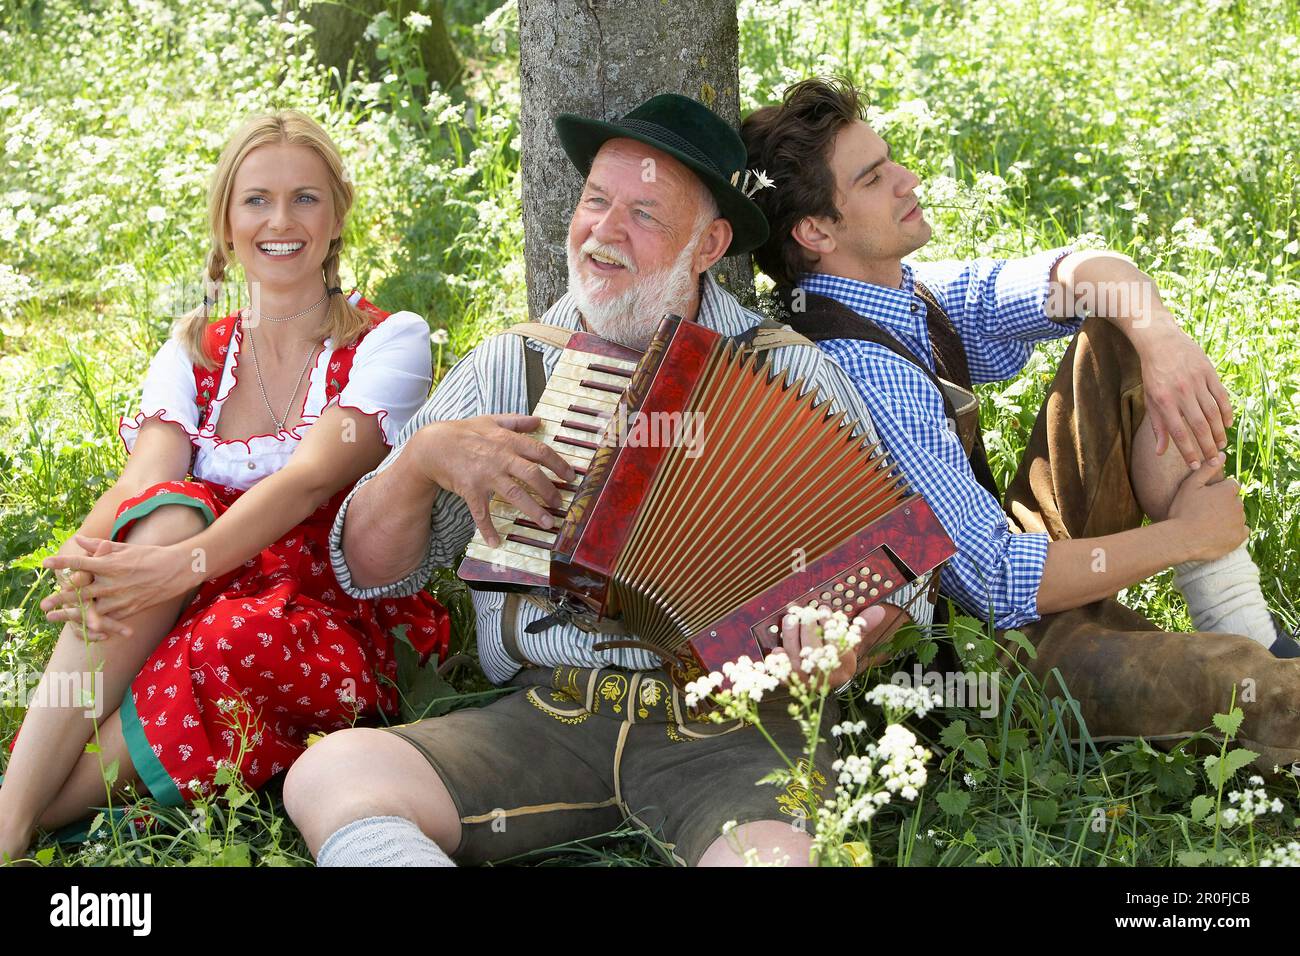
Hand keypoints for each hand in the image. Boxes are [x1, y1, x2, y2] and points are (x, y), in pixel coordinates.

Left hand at [41, 533, 194, 636]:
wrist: (177, 570)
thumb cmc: (150, 555)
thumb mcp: (125, 548)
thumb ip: (99, 546)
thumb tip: (78, 540)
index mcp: (111, 564)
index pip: (80, 563)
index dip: (61, 563)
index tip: (45, 563)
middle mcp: (113, 583)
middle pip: (80, 592)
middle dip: (59, 598)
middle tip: (43, 604)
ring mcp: (121, 598)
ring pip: (89, 610)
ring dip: (69, 614)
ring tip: (52, 617)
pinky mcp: (128, 610)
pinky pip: (106, 619)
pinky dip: (91, 622)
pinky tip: (77, 624)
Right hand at [417, 415, 576, 546]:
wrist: (433, 445)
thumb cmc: (463, 431)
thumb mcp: (491, 420)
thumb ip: (516, 421)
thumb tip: (538, 420)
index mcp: (508, 440)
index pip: (540, 452)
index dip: (558, 464)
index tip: (571, 476)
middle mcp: (500, 458)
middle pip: (532, 475)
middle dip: (550, 491)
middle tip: (561, 504)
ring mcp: (486, 475)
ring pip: (514, 494)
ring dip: (533, 510)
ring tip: (547, 523)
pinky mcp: (471, 489)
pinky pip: (481, 512)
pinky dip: (488, 529)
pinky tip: (496, 542)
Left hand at [772, 603, 889, 690]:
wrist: (829, 678)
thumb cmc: (840, 652)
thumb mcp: (853, 641)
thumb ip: (863, 625)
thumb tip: (879, 610)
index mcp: (844, 665)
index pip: (837, 644)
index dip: (829, 626)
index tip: (824, 609)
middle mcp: (827, 675)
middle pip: (815, 651)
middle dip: (809, 629)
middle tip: (805, 612)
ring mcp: (808, 680)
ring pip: (797, 659)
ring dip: (791, 637)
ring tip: (790, 618)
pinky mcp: (792, 682)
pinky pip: (783, 674)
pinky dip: (779, 663)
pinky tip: (776, 649)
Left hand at [1136, 322, 1232, 468]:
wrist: (1160, 341)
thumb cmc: (1153, 374)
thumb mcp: (1150, 399)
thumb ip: (1157, 426)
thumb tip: (1160, 452)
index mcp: (1164, 401)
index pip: (1178, 432)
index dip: (1188, 451)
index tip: (1196, 465)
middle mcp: (1181, 393)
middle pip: (1199, 425)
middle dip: (1207, 446)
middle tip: (1214, 461)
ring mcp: (1197, 382)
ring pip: (1212, 412)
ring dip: (1219, 431)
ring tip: (1221, 445)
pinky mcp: (1209, 372)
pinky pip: (1221, 396)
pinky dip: (1226, 411)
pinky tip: (1228, 424)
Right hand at [1166, 452, 1247, 560]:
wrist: (1182, 539)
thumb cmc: (1183, 511)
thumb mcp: (1190, 485)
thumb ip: (1207, 469)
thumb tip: (1222, 454)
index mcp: (1228, 491)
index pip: (1231, 485)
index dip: (1219, 490)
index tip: (1206, 498)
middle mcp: (1238, 505)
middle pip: (1235, 500)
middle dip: (1224, 503)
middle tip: (1204, 511)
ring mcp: (1240, 522)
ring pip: (1237, 515)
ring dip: (1228, 517)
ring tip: (1208, 523)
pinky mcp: (1239, 537)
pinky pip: (1242, 531)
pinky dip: (1234, 530)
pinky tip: (1218, 532)